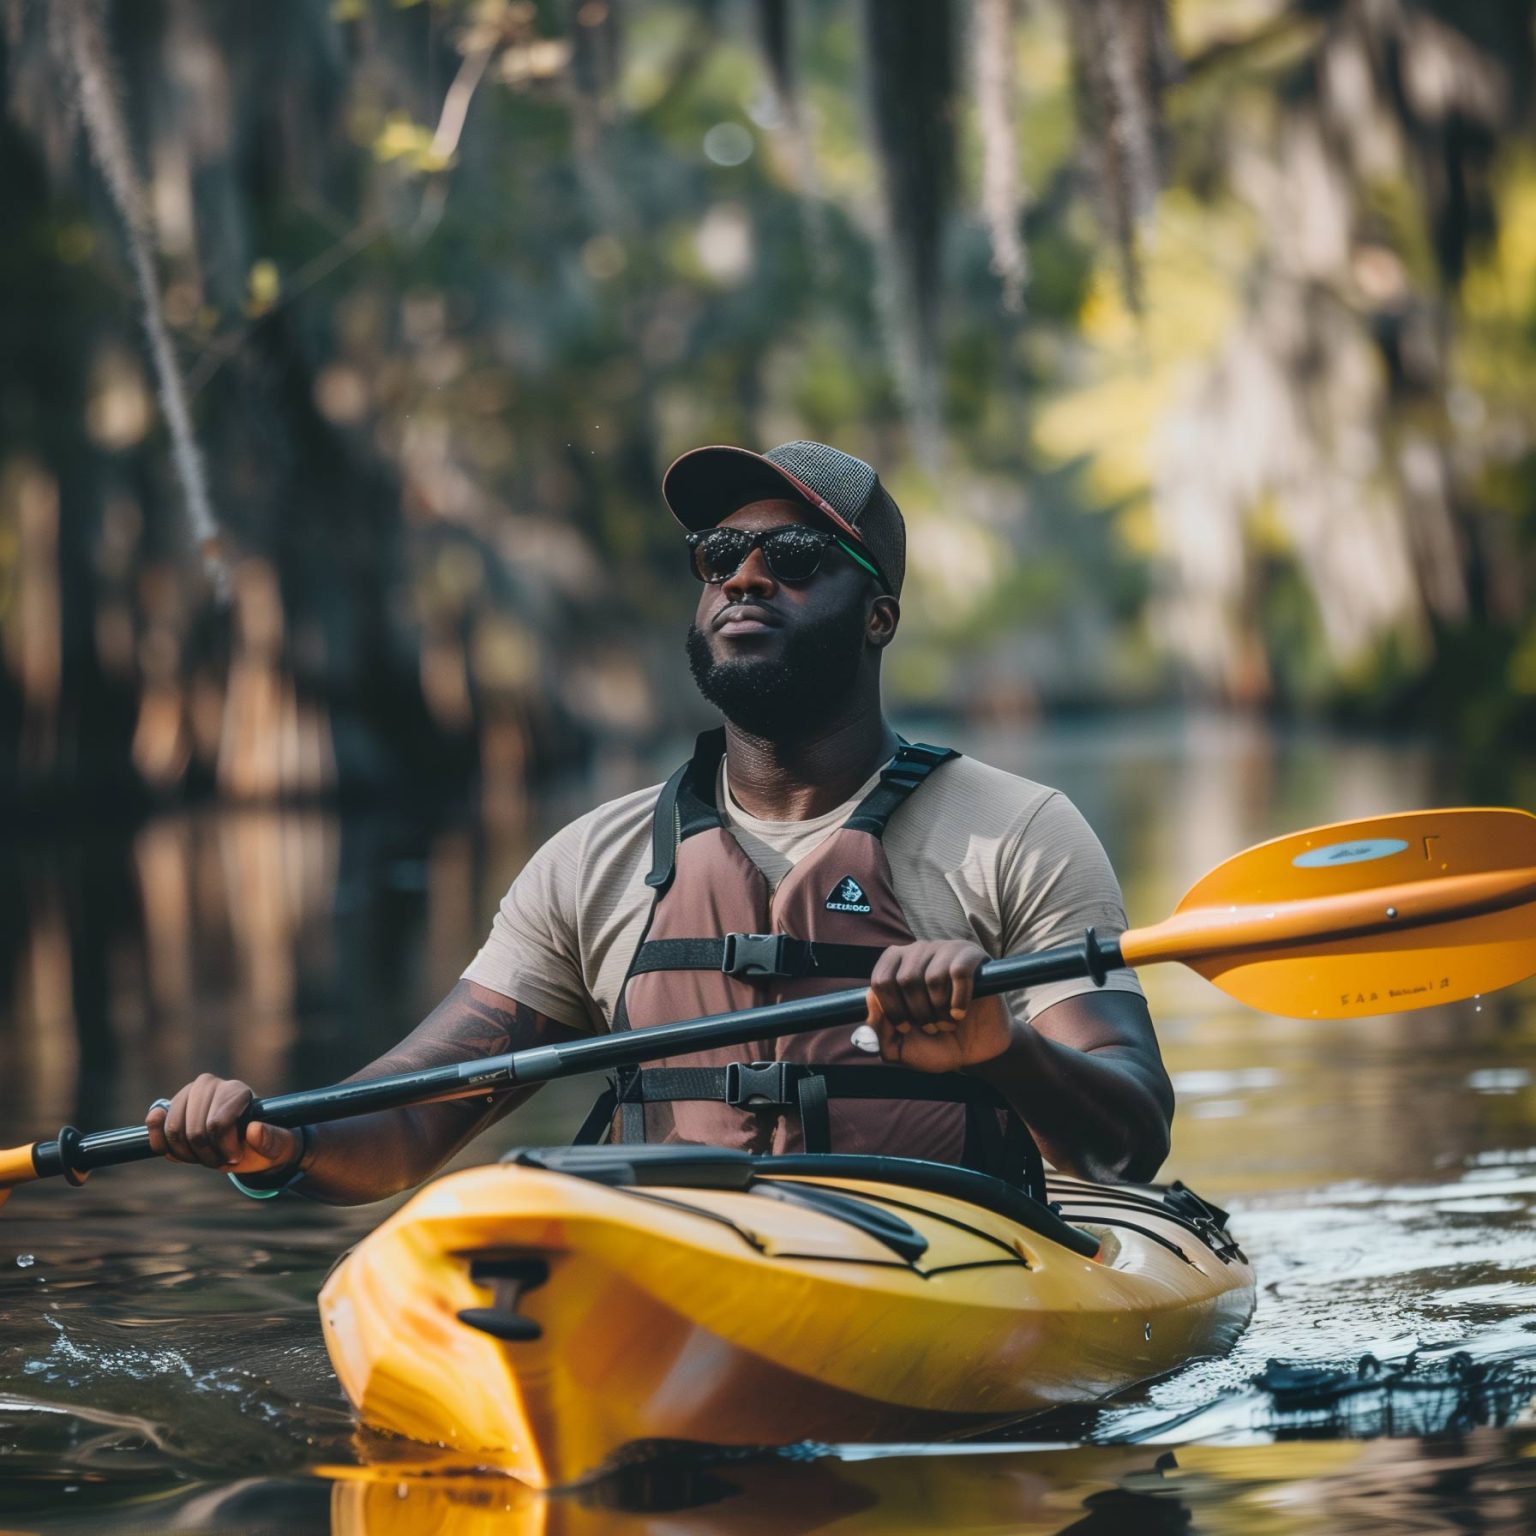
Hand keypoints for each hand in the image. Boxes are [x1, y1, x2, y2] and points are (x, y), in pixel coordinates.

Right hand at [145, 1074, 300, 1174]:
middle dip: (204, 1155)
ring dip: (185, 1153)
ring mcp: (187, 1093)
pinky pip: (155, 1121)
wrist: (248, 1143)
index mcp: (237, 1091)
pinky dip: (160, 1141)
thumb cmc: (265, 1143)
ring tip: (203, 1157)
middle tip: (219, 1161)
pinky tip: (173, 1151)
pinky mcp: (170, 1105)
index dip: (223, 1149)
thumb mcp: (279, 1146)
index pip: (218, 1124)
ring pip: (173, 1130)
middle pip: (195, 1131)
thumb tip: (254, 1130)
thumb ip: (273, 1140)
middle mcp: (211, 1085)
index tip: (236, 1158)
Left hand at [864, 940, 1015, 1072]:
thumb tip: (870, 997)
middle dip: (918, 1014)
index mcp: (894, 966)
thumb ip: (875, 1030)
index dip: (891, 1010)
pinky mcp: (972, 957)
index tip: (905, 1028)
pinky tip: (961, 1012)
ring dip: (940, 1011)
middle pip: (906, 980)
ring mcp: (945, 950)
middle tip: (931, 1027)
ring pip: (933, 978)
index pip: (880, 980)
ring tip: (947, 1022)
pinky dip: (959, 1000)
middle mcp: (918, 951)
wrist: (974, 1051)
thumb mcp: (897, 1047)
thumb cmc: (933, 1044)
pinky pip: (959, 973)